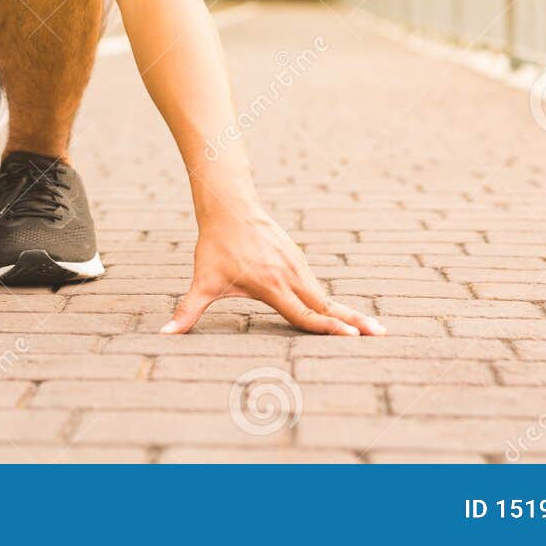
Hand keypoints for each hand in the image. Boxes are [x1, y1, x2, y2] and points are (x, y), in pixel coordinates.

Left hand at [163, 207, 384, 335]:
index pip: (304, 314)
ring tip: (373, 328)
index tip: (351, 338)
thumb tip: (164, 334)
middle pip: (327, 306)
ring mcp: (298, 266)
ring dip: (349, 312)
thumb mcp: (202, 281)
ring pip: (326, 296)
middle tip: (381, 335)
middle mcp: (291, 276)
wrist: (230, 206)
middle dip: (354, 322)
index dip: (327, 329)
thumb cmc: (215, 246)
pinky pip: (319, 286)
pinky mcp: (297, 260)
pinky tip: (346, 314)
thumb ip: (187, 312)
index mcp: (272, 285)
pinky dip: (335, 301)